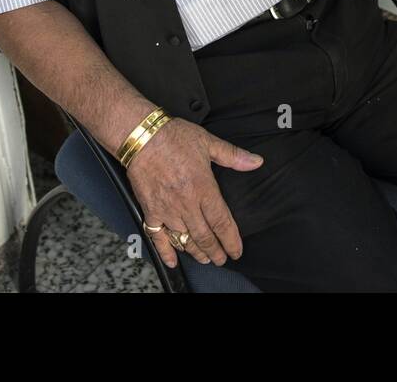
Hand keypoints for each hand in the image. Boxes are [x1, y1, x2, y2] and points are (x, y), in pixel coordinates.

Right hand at [126, 118, 262, 267]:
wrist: (140, 138)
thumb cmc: (173, 137)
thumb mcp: (208, 142)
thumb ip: (233, 156)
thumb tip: (256, 161)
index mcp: (203, 188)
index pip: (222, 222)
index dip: (231, 240)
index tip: (236, 250)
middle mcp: (187, 204)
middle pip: (205, 236)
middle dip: (215, 251)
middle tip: (222, 259)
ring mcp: (167, 210)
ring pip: (184, 240)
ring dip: (196, 252)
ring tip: (204, 258)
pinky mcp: (150, 211)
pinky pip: (157, 237)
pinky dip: (165, 251)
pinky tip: (172, 260)